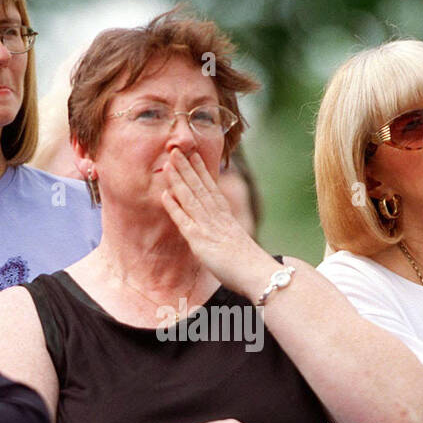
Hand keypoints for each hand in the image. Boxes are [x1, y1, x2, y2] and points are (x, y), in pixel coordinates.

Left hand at [160, 148, 275, 296]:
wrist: (257, 273)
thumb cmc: (249, 265)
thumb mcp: (238, 243)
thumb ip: (227, 234)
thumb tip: (224, 234)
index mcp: (226, 216)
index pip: (212, 188)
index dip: (201, 170)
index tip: (194, 155)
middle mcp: (217, 217)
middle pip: (200, 187)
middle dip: (187, 167)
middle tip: (176, 149)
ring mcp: (208, 226)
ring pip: (191, 197)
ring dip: (179, 179)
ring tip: (169, 162)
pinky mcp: (200, 240)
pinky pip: (184, 220)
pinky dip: (174, 206)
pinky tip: (164, 194)